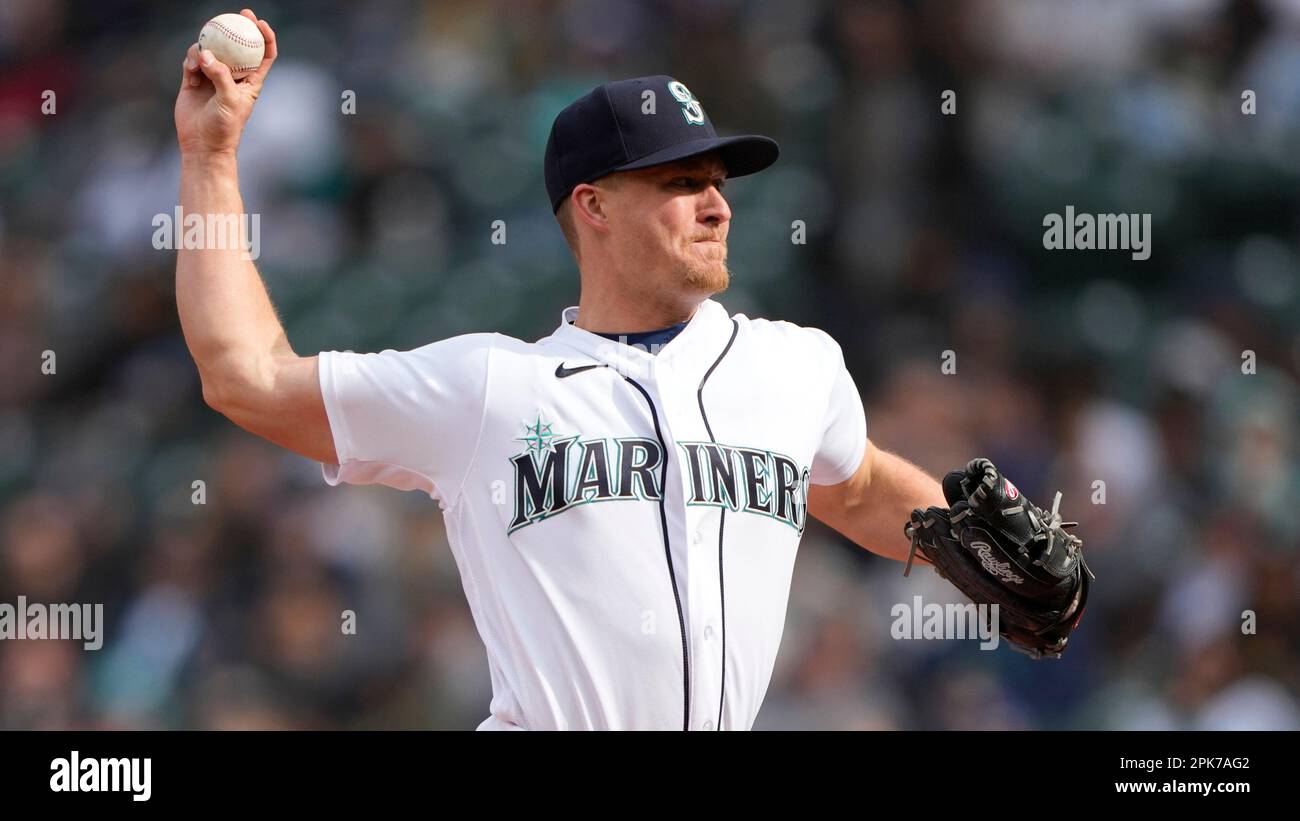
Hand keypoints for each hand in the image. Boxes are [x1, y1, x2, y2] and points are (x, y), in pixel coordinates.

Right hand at [174, 8, 276, 157]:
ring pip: (211, 50)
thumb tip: (207, 54)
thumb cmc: (224, 127)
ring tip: (200, 59)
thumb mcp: (229, 101)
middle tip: (235, 13)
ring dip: (206, 48)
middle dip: (237, 27)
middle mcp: (232, 76)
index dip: (266, 37)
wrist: (202, 145)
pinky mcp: (193, 81)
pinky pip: (192, 61)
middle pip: (237, 46)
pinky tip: (190, 69)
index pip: (264, 55)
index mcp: (251, 82)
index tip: (259, 23)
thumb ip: (220, 76)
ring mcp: (212, 77)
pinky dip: (191, 61)